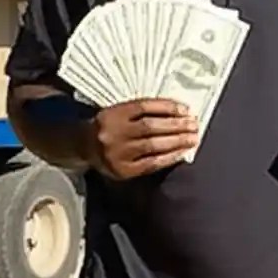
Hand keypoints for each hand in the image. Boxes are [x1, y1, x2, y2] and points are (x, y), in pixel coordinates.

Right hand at [83, 99, 198, 179]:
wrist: (83, 146)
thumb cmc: (108, 126)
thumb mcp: (118, 111)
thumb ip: (142, 111)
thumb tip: (178, 112)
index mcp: (113, 113)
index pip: (144, 107)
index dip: (168, 107)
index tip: (186, 109)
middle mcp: (113, 132)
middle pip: (151, 126)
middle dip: (176, 125)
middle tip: (194, 124)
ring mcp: (117, 153)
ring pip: (153, 145)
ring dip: (177, 141)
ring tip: (193, 138)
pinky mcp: (122, 170)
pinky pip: (151, 163)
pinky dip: (169, 157)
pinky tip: (181, 152)